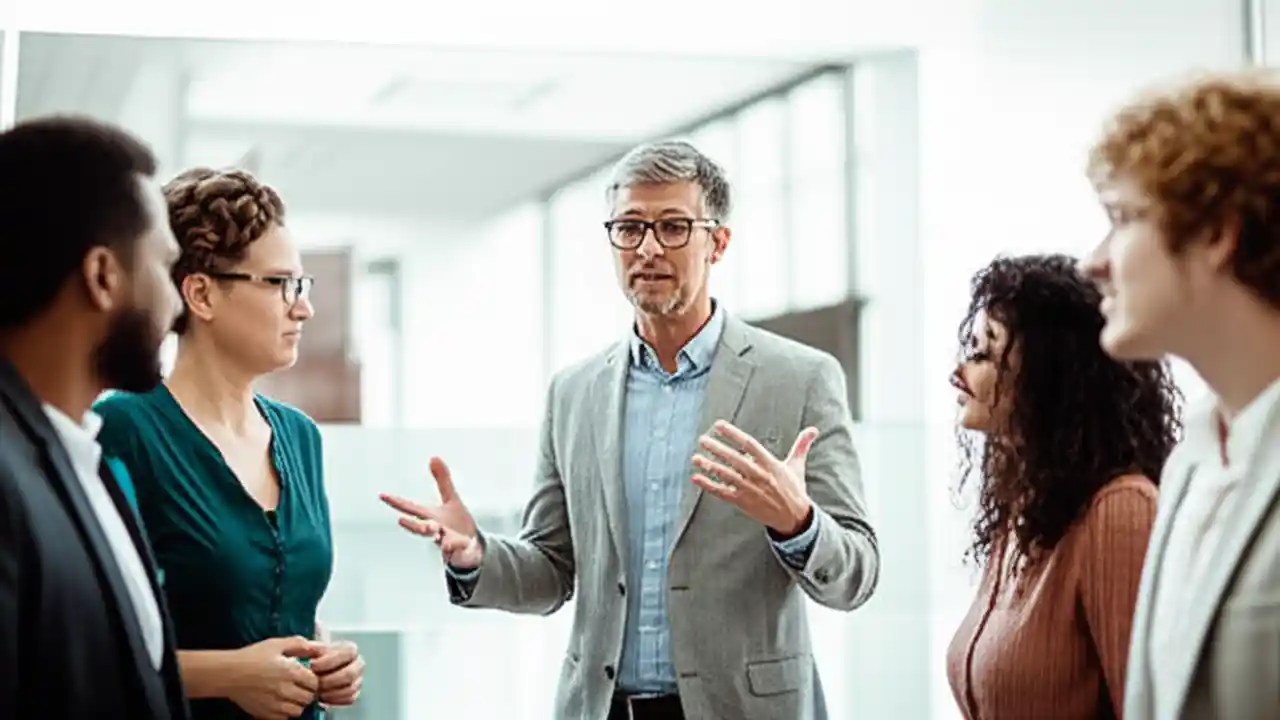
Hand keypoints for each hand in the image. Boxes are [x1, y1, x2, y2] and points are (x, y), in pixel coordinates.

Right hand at [225, 636, 323, 719]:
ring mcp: (276, 704)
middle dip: (307, 692)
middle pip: (308, 698)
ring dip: (297, 703)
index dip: (312, 680)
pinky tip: (279, 703)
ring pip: (298, 710)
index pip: (314, 682)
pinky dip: (284, 712)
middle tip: (299, 686)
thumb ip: (298, 645)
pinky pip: (283, 718)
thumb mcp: (276, 644)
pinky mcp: (265, 714)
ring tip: (289, 695)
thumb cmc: (251, 657)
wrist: (228, 673)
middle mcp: (286, 690)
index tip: (306, 677)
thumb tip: (314, 648)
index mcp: (291, 672)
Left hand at [312, 640, 363, 706]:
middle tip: (314, 682)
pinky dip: (334, 700)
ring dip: (330, 692)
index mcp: (351, 650)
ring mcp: (357, 680)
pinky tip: (322, 697)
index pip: (347, 653)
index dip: (330, 660)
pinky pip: (349, 699)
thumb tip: (309, 648)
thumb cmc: (316, 659)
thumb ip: (309, 647)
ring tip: (316, 691)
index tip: (313, 665)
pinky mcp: (354, 693)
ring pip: (350, 688)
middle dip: (329, 680)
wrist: (318, 672)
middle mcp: (358, 664)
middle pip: (350, 674)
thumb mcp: (311, 649)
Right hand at [380, 457, 483, 568]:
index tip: (382, 495)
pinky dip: (457, 547)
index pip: (411, 509)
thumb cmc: (456, 524)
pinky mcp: (459, 551)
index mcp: (431, 517)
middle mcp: (436, 530)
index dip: (396, 502)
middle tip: (400, 520)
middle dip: (413, 525)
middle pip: (421, 529)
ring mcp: (446, 542)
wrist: (471, 547)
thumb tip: (433, 457)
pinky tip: (458, 543)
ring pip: (441, 541)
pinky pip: (458, 550)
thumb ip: (442, 479)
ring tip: (438, 534)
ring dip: (440, 538)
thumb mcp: (450, 498)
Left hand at [692, 421, 818, 535]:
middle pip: (734, 459)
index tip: (718, 426)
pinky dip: (708, 485)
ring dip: (709, 466)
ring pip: (726, 476)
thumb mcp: (797, 465)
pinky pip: (722, 493)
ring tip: (695, 458)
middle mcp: (758, 476)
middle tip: (702, 440)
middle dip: (717, 449)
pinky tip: (696, 478)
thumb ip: (802, 445)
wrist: (794, 517)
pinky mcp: (742, 502)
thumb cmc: (794, 489)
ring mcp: (749, 490)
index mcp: (770, 464)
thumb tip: (814, 430)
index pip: (749, 445)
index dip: (733, 434)